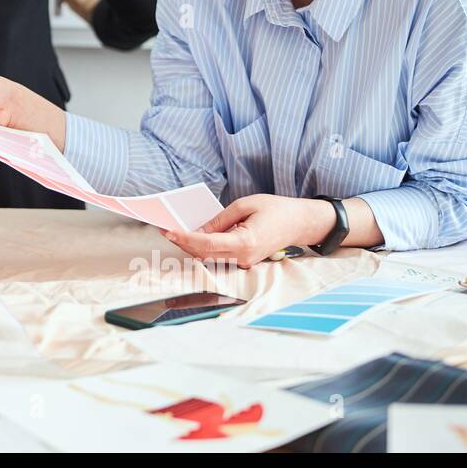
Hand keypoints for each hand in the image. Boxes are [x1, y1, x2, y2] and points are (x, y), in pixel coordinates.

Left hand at [163, 194, 334, 267]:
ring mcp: (245, 262)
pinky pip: (220, 256)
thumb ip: (219, 220)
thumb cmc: (276, 210)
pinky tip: (194, 237)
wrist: (300, 222)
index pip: (207, 244)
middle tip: (165, 230)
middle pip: (205, 254)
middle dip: (183, 243)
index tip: (169, 231)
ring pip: (210, 258)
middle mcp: (244, 257)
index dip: (185, 239)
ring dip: (192, 246)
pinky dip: (204, 248)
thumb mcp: (244, 205)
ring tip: (175, 232)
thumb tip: (198, 231)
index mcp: (245, 242)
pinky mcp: (245, 261)